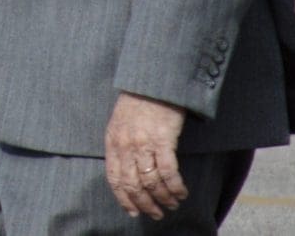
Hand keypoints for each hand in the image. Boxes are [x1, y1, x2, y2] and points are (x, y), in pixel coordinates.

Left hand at [104, 91, 188, 218]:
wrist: (152, 81)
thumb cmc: (137, 102)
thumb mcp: (119, 123)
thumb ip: (120, 146)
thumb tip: (127, 173)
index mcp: (112, 142)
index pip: (115, 179)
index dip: (124, 199)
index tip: (133, 212)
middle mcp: (126, 145)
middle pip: (133, 185)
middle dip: (145, 204)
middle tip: (156, 214)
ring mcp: (144, 143)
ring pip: (152, 182)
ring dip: (163, 198)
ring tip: (172, 204)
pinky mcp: (163, 140)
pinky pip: (169, 172)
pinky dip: (175, 187)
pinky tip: (181, 192)